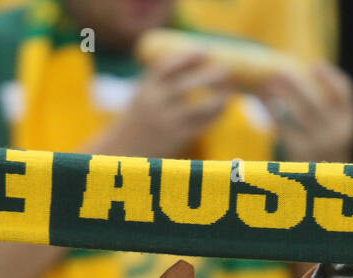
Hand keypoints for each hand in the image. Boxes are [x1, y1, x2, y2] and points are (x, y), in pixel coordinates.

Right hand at [95, 51, 235, 158]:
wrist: (123, 152)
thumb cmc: (139, 120)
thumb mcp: (143, 96)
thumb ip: (161, 82)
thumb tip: (192, 62)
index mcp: (145, 89)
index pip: (165, 67)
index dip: (186, 58)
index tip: (204, 51)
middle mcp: (155, 104)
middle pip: (186, 85)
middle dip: (208, 75)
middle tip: (225, 70)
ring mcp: (166, 123)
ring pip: (200, 107)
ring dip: (218, 99)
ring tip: (229, 92)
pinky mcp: (177, 139)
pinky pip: (202, 125)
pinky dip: (215, 116)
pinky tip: (223, 109)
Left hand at [257, 62, 352, 163]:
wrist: (321, 187)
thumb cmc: (324, 150)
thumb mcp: (334, 131)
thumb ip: (327, 109)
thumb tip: (302, 75)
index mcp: (351, 122)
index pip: (345, 91)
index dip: (330, 76)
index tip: (314, 65)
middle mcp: (340, 133)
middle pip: (317, 100)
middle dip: (297, 83)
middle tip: (279, 70)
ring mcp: (322, 144)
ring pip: (300, 112)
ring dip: (283, 95)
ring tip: (267, 84)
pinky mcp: (303, 154)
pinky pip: (286, 127)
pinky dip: (274, 114)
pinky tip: (265, 106)